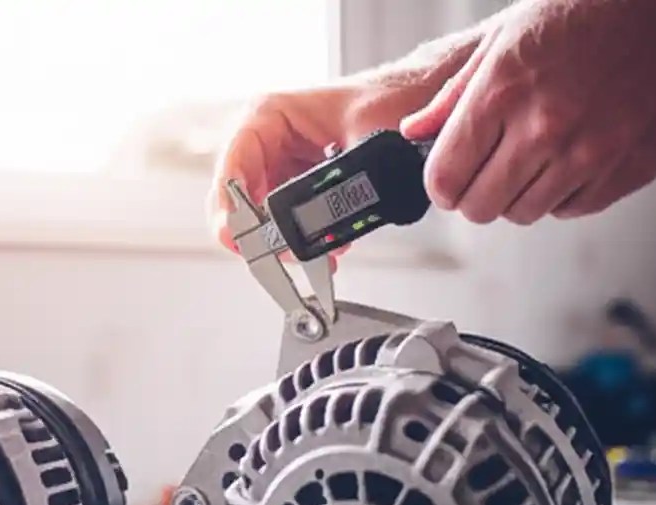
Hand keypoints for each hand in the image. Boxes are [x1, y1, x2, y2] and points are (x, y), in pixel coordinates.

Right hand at [208, 83, 446, 264]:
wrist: (425, 98)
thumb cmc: (396, 100)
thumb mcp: (369, 141)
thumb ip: (342, 183)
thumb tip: (322, 220)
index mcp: (271, 114)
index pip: (232, 167)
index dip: (230, 208)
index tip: (239, 238)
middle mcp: (267, 138)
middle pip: (238, 199)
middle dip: (261, 234)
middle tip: (286, 256)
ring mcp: (279, 162)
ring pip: (258, 215)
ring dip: (284, 240)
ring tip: (322, 251)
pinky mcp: (294, 182)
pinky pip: (283, 217)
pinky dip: (302, 238)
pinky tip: (329, 246)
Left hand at [400, 0, 655, 224]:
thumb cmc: (584, 13)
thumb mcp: (503, 39)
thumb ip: (453, 95)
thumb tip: (413, 132)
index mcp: (502, 94)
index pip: (445, 178)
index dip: (440, 186)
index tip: (448, 180)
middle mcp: (544, 130)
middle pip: (480, 207)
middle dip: (474, 195)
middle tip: (487, 173)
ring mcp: (589, 154)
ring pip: (525, 212)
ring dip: (519, 195)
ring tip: (532, 159)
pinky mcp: (628, 169)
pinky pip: (573, 208)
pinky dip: (563, 193)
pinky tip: (570, 158)